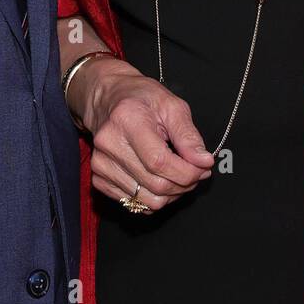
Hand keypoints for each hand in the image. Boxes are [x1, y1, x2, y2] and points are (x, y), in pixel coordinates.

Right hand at [74, 56, 214, 211]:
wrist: (108, 100)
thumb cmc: (141, 99)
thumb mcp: (172, 106)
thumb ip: (188, 135)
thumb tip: (204, 162)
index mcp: (127, 120)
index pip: (160, 162)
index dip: (188, 171)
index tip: (204, 167)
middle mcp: (109, 144)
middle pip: (156, 185)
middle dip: (185, 183)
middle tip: (196, 171)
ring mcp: (101, 164)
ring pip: (148, 200)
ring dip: (171, 193)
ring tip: (177, 174)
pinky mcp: (99, 178)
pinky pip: (135, 204)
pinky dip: (154, 197)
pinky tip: (158, 178)